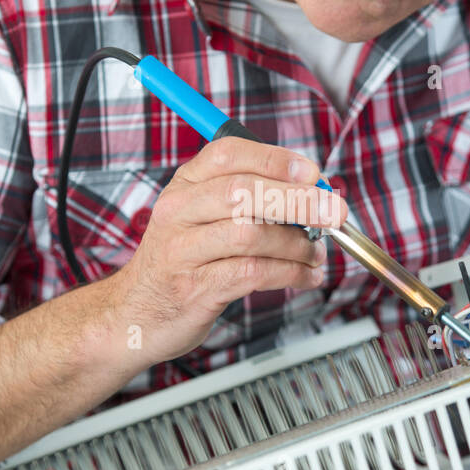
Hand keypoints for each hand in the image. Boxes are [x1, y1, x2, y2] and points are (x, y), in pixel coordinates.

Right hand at [112, 136, 347, 365]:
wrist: (134, 313)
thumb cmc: (181, 262)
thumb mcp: (202, 218)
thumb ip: (250, 199)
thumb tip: (313, 191)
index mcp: (185, 185)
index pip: (229, 155)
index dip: (275, 160)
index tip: (312, 172)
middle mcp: (179, 212)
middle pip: (243, 192)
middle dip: (298, 199)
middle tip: (334, 211)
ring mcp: (183, 251)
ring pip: (250, 234)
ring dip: (296, 244)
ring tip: (315, 253)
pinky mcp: (195, 288)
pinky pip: (252, 273)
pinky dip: (289, 274)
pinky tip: (305, 276)